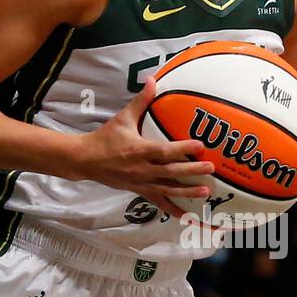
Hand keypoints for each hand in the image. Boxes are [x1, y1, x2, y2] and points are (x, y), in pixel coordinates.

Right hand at [69, 76, 214, 218]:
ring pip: (168, 189)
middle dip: (192, 170)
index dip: (183, 148)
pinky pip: (159, 201)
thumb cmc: (105, 138)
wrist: (86, 160)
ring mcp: (141, 182)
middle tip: (211, 168)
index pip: (164, 150)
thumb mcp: (123, 118)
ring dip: (188, 191)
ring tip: (206, 191)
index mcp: (139, 150)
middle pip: (170, 171)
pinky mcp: (139, 191)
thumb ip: (141, 101)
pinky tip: (187, 216)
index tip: (200, 146)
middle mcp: (142, 169)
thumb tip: (152, 80)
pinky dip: (173, 209)